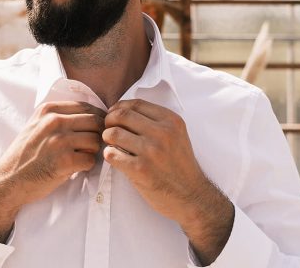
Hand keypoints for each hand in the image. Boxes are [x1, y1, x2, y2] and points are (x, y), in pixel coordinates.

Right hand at [0, 101, 105, 241]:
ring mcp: (59, 141)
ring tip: (81, 157)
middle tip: (93, 145)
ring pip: (95, 140)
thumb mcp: (36, 125)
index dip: (96, 117)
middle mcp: (54, 122)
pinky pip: (90, 160)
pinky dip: (87, 166)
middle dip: (98, 133)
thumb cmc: (25, 153)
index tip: (97, 128)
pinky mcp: (64, 161)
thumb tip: (91, 114)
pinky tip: (76, 168)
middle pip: (95, 121)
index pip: (86, 106)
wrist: (8, 178)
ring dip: (93, 151)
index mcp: (48, 110)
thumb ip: (58, 116)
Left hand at [102, 99, 233, 263]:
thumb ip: (156, 122)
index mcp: (171, 121)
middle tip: (108, 129)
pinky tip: (115, 158)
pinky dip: (109, 154)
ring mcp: (151, 151)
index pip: (136, 103)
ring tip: (112, 145)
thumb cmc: (180, 166)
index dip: (119, 107)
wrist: (192, 196)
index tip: (114, 115)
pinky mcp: (141, 169)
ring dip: (107, 138)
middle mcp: (162, 133)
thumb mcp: (177, 135)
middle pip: (122, 115)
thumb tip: (122, 111)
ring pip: (113, 133)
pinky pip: (112, 154)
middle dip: (109, 121)